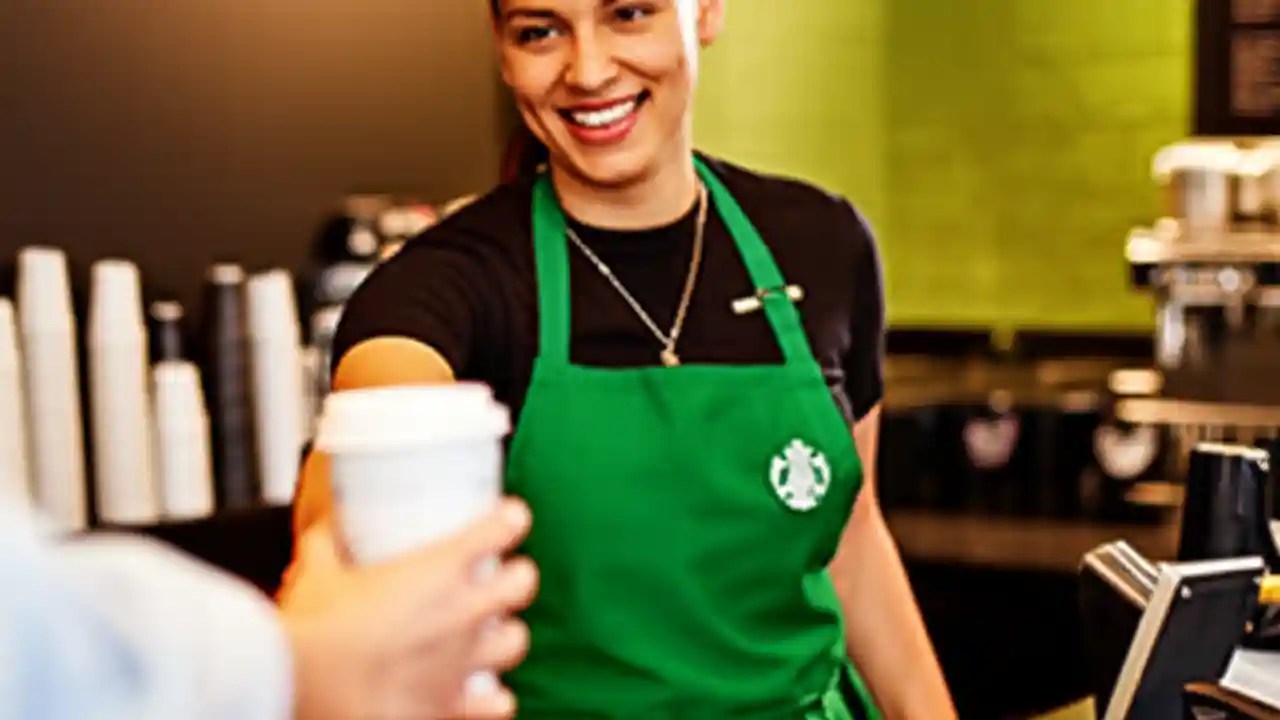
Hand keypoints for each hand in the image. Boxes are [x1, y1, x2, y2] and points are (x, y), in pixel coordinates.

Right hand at [279, 499, 537, 719]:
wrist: (289, 686)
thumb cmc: (306, 630)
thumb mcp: (316, 573)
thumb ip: (326, 543)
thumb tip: (325, 521)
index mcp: (436, 570)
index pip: (502, 528)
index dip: (510, 520)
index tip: (508, 519)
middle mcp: (460, 614)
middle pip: (523, 583)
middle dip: (517, 577)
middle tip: (502, 578)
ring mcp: (459, 664)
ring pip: (516, 641)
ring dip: (506, 635)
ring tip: (491, 634)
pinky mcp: (447, 709)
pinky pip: (497, 703)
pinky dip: (494, 698)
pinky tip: (484, 693)